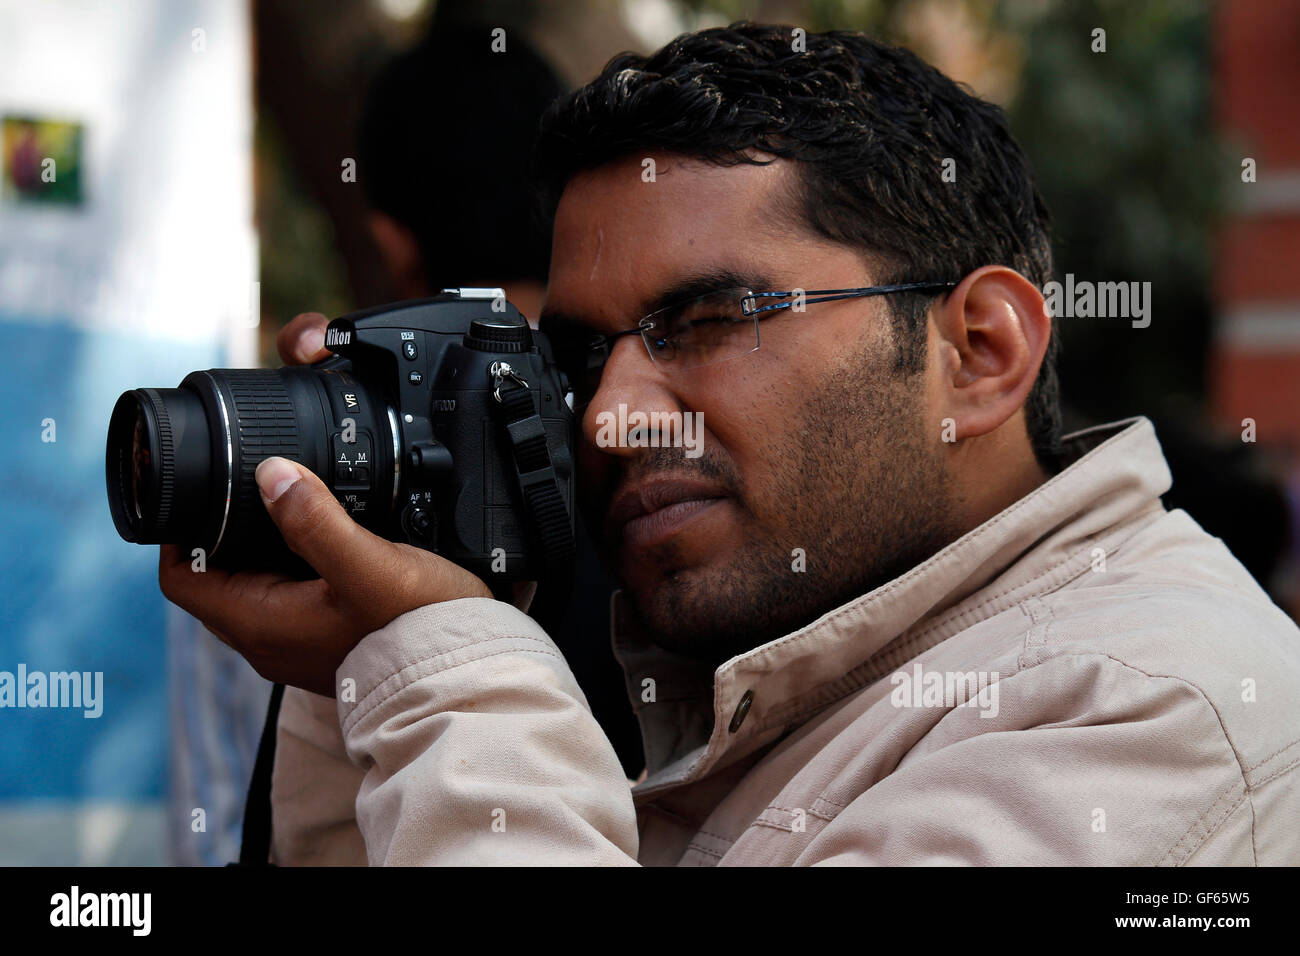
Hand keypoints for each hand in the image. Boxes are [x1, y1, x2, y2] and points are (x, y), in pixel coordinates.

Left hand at [158, 312, 492, 697]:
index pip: (183, 579)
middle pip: (215, 582)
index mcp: (261, 623)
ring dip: (262, 551)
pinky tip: (332, 544)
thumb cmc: (417, 627)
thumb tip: (272, 473)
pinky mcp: (329, 645)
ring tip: (294, 510)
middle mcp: (269, 643)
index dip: (180, 533)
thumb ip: (315, 518)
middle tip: (253, 492)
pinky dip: (296, 569)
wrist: (464, 674)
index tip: (205, 491)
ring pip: (254, 590)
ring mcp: (298, 648)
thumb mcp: (365, 562)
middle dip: (222, 536)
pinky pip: (290, 601)